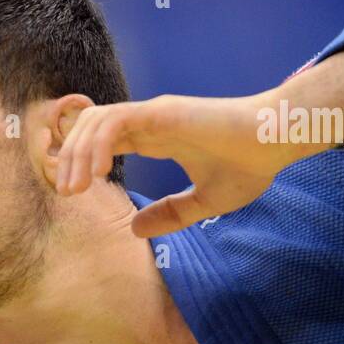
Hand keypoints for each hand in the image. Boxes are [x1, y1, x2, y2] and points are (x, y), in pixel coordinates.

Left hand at [50, 92, 316, 237]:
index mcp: (154, 136)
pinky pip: (116, 121)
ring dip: (79, 153)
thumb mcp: (204, 202)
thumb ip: (171, 214)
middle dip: (70, 158)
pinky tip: (99, 173)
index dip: (81, 162)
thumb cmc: (251, 164)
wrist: (278, 141)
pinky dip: (99, 144)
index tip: (73, 191)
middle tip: (65, 192)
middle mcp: (149, 121)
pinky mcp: (163, 112)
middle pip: (89, 128)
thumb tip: (135, 230)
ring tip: (76, 187)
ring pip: (96, 121)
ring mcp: (154, 113)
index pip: (102, 140)